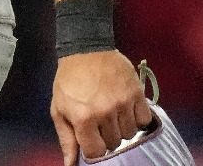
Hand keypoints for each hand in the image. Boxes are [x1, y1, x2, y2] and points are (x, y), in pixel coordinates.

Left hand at [52, 50, 152, 164]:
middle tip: (100, 121)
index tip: (92, 139)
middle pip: (114, 143)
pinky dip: (137, 118)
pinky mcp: (136, 93)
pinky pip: (144, 120)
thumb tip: (70, 164)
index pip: (96, 152)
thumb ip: (66, 138)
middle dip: (106, 136)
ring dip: (121, 127)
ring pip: (129, 134)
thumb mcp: (59, 109)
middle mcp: (104, 112)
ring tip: (112, 112)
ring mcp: (122, 103)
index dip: (94, 148)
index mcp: (83, 118)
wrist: (85, 49)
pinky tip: (126, 109)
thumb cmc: (69, 80)